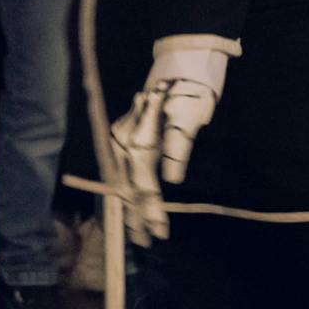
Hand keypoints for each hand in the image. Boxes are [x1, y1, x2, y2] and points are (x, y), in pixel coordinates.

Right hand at [107, 45, 228, 244]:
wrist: (178, 67)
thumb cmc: (188, 92)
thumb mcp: (188, 116)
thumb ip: (177, 146)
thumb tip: (172, 179)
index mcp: (138, 138)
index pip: (143, 182)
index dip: (150, 208)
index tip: (160, 230)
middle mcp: (123, 141)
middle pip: (130, 187)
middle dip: (138, 216)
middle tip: (149, 242)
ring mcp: (121, 142)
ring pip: (123, 184)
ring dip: (131, 211)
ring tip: (140, 237)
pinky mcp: (123, 144)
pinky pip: (121, 177)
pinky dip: (126, 197)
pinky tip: (131, 215)